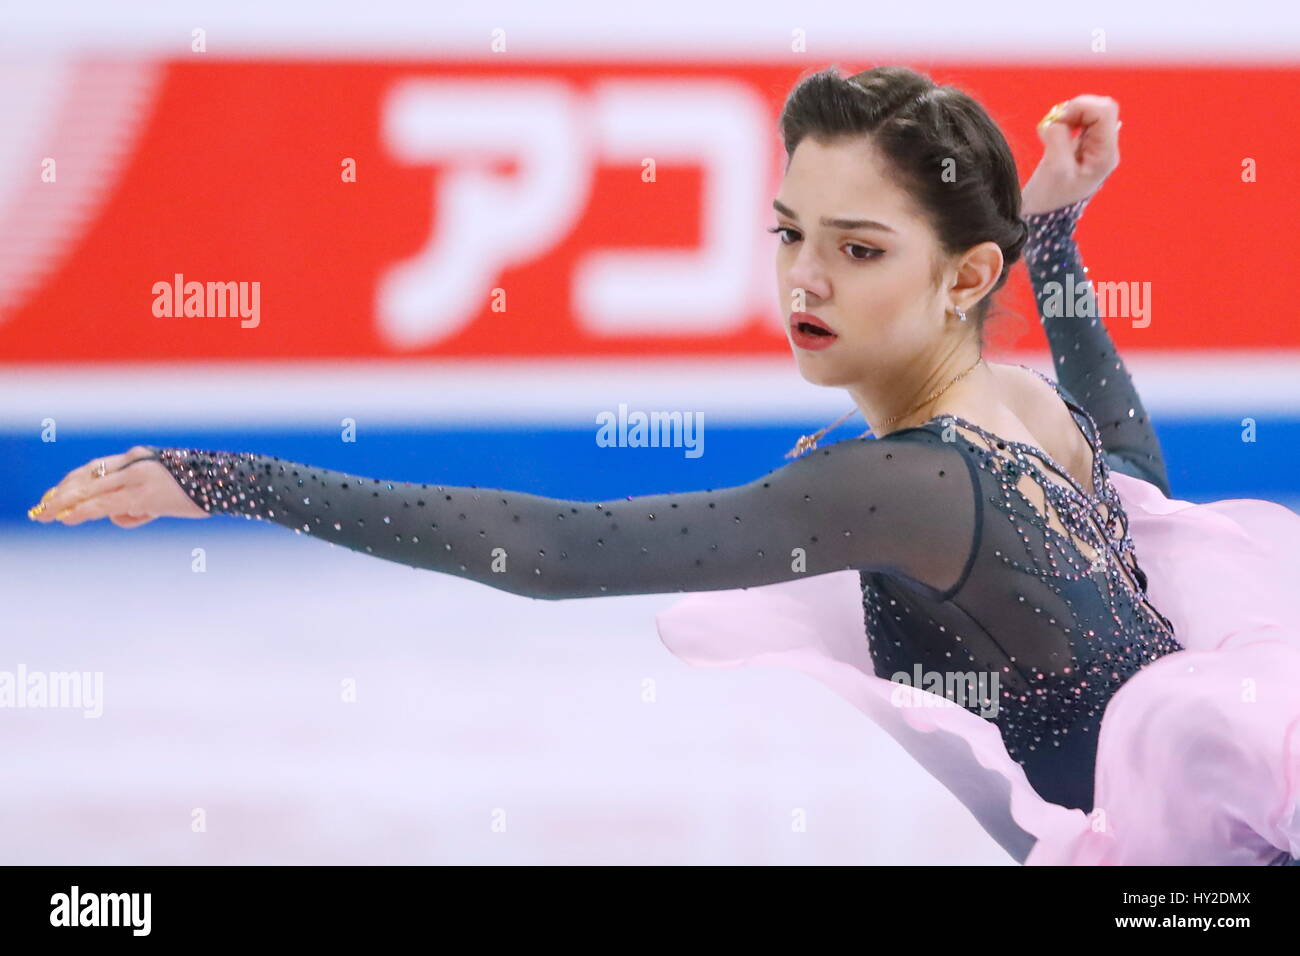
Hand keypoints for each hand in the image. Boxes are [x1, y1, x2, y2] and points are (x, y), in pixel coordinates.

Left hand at [27, 446, 208, 526]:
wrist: (230, 481)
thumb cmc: (204, 488)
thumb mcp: (167, 494)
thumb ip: (141, 502)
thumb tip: (122, 516)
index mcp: (139, 459)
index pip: (95, 469)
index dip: (73, 483)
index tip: (56, 496)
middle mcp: (134, 463)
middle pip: (87, 477)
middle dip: (62, 494)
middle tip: (44, 509)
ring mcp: (139, 477)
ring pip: (91, 491)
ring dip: (66, 505)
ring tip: (49, 516)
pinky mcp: (145, 493)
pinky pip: (105, 503)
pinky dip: (83, 510)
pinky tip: (69, 517)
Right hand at [1020, 95, 1121, 215]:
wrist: (1043, 217)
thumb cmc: (1049, 199)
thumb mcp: (1054, 168)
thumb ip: (1059, 137)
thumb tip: (1057, 119)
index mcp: (1104, 155)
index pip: (1104, 112)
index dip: (1081, 108)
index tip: (1058, 120)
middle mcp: (1104, 148)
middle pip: (1100, 108)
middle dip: (1074, 109)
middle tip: (1054, 124)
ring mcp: (1093, 146)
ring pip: (1088, 112)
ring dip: (1066, 116)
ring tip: (1050, 133)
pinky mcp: (1080, 146)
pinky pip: (1076, 121)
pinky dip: (1062, 123)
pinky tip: (1050, 137)